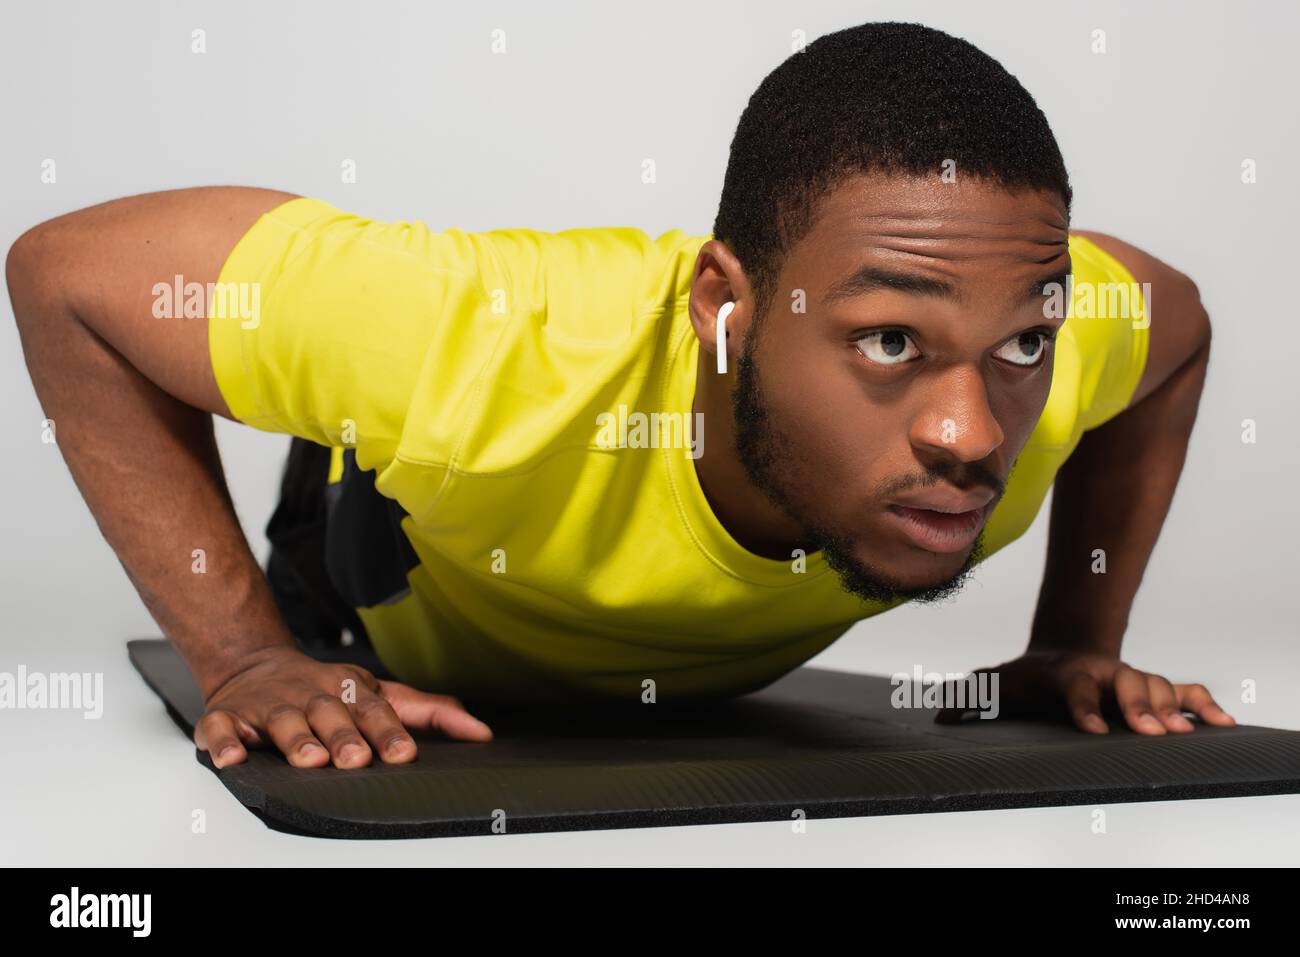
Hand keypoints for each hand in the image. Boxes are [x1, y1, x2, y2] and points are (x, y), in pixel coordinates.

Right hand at [193, 646, 492, 768]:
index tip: (403, 753)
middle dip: (343, 737)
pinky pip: (222, 729)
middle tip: (355, 760)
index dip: (388, 731)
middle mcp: (311, 695)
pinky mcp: (228, 717)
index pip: (374, 710)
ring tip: (309, 760)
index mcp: (348, 690)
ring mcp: (269, 706)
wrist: (255, 665)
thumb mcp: (379, 693)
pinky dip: (225, 742)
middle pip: (329, 715)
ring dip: (296, 740)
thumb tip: (481, 732)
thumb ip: (429, 712)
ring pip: (283, 721)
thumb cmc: (326, 689)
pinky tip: (234, 756)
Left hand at [933, 649, 1236, 734]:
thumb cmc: (1027, 678)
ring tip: (1184, 732)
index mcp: (1066, 674)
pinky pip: (1185, 692)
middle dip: (1138, 706)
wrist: (1063, 651)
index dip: (1084, 708)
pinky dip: (1205, 704)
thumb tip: (937, 717)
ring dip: (1173, 708)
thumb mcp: (996, 683)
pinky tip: (1225, 724)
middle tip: (1150, 731)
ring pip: (1157, 686)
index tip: (1092, 730)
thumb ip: (969, 697)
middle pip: (1125, 686)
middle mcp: (1104, 674)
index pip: (1076, 690)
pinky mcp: (1152, 689)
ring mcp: (1131, 679)